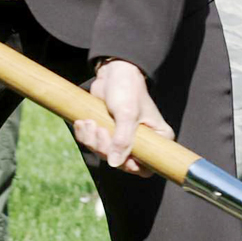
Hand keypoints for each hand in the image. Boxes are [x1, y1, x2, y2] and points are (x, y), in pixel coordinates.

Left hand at [76, 58, 170, 175]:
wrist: (113, 73)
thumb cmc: (127, 90)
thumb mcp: (127, 114)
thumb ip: (123, 140)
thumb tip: (116, 164)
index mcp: (158, 138)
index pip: (147, 167)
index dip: (130, 165)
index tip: (116, 150)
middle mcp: (143, 142)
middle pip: (121, 163)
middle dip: (104, 148)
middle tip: (100, 129)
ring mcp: (124, 139)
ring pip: (104, 154)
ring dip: (92, 140)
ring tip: (89, 122)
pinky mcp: (108, 133)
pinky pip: (93, 144)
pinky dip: (85, 135)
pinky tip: (84, 122)